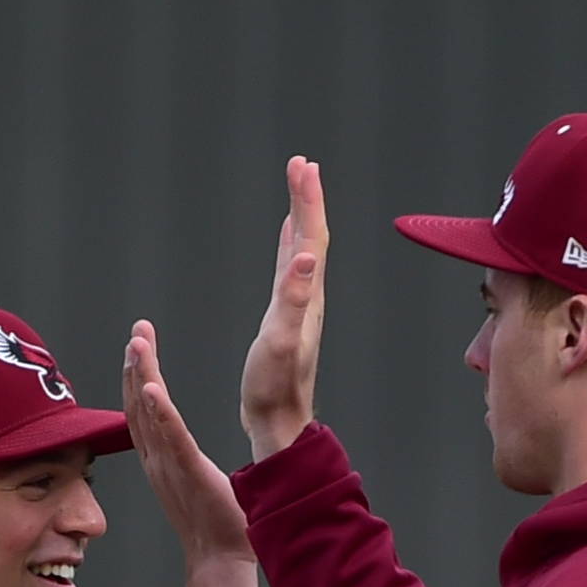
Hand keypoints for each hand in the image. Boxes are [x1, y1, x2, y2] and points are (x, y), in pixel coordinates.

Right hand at [121, 321, 251, 563]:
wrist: (221, 563)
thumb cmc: (218, 527)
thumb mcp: (199, 485)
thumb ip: (192, 464)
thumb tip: (198, 454)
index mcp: (162, 462)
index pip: (143, 413)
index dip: (138, 378)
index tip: (139, 345)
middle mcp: (158, 461)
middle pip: (138, 406)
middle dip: (136, 366)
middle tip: (137, 331)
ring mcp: (171, 468)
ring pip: (149, 416)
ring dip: (142, 378)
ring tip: (138, 345)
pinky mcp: (190, 475)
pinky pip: (173, 441)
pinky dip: (161, 415)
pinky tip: (153, 390)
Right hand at [235, 155, 328, 459]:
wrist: (277, 423)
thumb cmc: (273, 388)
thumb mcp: (280, 342)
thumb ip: (294, 300)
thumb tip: (307, 257)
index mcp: (308, 296)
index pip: (313, 237)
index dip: (308, 200)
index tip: (302, 165)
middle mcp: (309, 296)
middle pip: (312, 236)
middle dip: (306, 198)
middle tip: (300, 164)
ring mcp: (300, 306)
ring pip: (304, 249)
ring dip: (301, 217)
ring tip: (297, 188)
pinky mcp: (287, 318)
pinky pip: (292, 270)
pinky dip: (291, 246)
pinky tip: (289, 242)